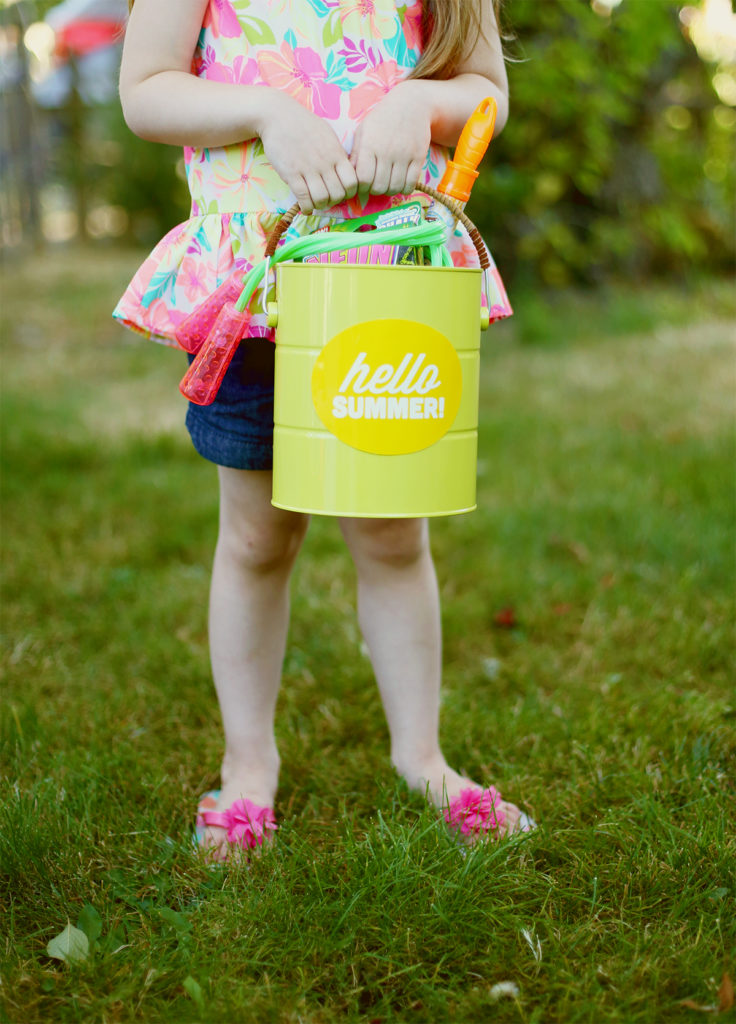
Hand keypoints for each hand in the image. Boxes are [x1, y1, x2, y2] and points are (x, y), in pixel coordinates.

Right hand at [258, 91, 357, 213]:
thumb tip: (346, 170)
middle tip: (327, 198)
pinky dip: (306, 207)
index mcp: (336, 153)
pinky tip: (305, 206)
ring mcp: (307, 169)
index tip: (341, 191)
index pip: (352, 182)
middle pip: (338, 194)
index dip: (349, 192)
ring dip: (320, 205)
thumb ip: (338, 153)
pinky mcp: (291, 174)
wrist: (278, 116)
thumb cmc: (305, 125)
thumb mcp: (328, 135)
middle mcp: (324, 163)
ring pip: (321, 199)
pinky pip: (303, 198)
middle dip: (334, 201)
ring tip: (316, 202)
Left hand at [350, 80, 431, 197]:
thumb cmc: (383, 118)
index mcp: (370, 145)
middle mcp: (386, 151)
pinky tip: (401, 182)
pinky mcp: (418, 157)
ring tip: (388, 183)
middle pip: (379, 187)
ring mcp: (404, 155)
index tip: (364, 183)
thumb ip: (356, 153)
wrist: (412, 104)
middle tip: (377, 184)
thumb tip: (349, 174)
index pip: (363, 179)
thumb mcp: (364, 130)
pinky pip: (411, 184)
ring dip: (390, 190)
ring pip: (395, 188)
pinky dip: (405, 188)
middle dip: (376, 190)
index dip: (362, 186)